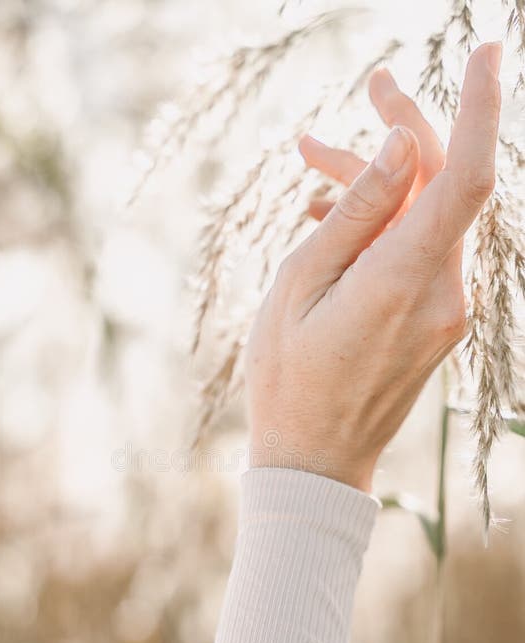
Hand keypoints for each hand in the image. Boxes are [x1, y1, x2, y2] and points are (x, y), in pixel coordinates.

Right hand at [244, 41, 501, 493]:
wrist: (315, 459)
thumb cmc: (289, 377)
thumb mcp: (300, 284)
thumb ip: (356, 211)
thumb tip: (403, 144)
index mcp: (402, 282)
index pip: (464, 180)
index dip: (478, 109)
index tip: (485, 51)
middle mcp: (442, 294)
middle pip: (442, 187)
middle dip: (406, 131)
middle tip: (364, 90)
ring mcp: (445, 310)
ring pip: (426, 218)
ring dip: (380, 183)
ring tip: (312, 161)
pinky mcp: (436, 321)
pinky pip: (420, 252)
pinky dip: (385, 225)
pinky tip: (332, 219)